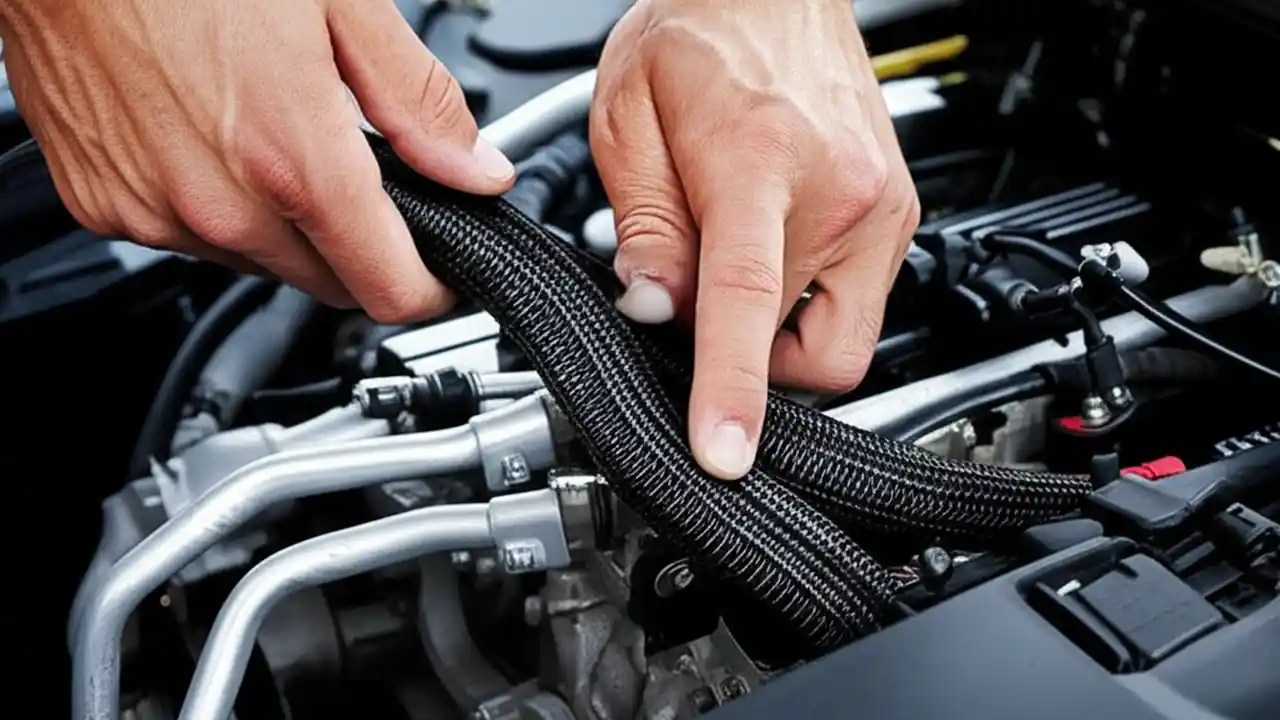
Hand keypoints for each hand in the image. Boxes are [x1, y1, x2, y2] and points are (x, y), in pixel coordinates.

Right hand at [0, 0, 513, 321]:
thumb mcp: (341, 0)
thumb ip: (417, 101)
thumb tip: (475, 169)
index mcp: (291, 157)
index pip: (388, 289)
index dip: (431, 290)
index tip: (443, 274)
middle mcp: (219, 203)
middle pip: (329, 282)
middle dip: (362, 248)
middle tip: (362, 177)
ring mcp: (153, 210)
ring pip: (259, 262)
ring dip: (287, 225)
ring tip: (273, 132)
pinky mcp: (103, 203)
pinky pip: (189, 237)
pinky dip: (218, 205)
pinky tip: (213, 135)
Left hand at [591, 0, 919, 479]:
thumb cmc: (700, 30)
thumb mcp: (629, 118)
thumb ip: (644, 227)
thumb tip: (655, 308)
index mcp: (761, 164)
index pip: (747, 303)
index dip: (732, 389)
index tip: (723, 451)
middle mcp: (842, 192)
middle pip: (808, 351)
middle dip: (753, 363)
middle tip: (704, 315)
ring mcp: (881, 204)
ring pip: (841, 336)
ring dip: (783, 334)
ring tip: (738, 269)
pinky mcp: (897, 209)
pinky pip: (860, 299)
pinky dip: (810, 301)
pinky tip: (773, 250)